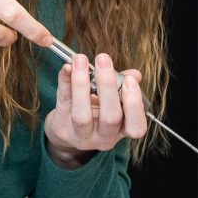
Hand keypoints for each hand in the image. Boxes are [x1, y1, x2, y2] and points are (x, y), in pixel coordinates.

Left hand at [43, 52, 147, 166]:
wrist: (68, 130)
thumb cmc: (96, 112)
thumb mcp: (112, 102)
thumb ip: (123, 86)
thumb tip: (134, 74)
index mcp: (122, 130)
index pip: (136, 128)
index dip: (134, 106)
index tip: (130, 81)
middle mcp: (103, 137)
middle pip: (110, 118)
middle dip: (108, 87)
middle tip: (103, 60)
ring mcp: (81, 135)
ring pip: (82, 115)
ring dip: (81, 84)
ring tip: (81, 60)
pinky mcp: (61, 127)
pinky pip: (63, 103)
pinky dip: (64, 82)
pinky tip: (66, 67)